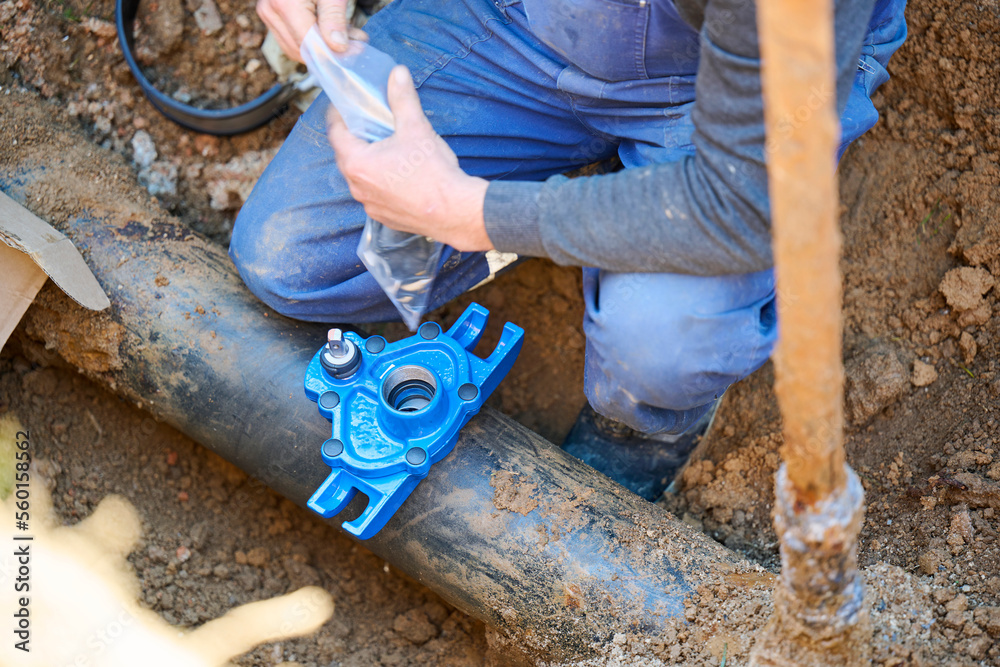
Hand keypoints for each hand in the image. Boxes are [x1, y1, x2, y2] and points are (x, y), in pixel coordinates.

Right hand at [257, 0, 367, 61]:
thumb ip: (334, 17)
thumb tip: (338, 46)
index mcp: (284, 4)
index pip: (309, 43)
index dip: (333, 51)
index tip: (357, 48)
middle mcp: (270, 11)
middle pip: (301, 49)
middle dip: (330, 50)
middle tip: (356, 40)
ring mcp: (268, 15)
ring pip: (295, 49)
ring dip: (322, 48)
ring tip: (346, 33)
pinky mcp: (271, 17)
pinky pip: (291, 40)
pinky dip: (312, 41)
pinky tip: (330, 30)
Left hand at [328, 66, 493, 252]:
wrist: (455, 212)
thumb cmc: (433, 173)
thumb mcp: (416, 128)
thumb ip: (402, 98)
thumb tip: (397, 73)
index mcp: (357, 163)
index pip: (335, 132)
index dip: (339, 114)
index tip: (345, 104)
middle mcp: (357, 187)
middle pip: (346, 155)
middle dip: (355, 137)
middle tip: (368, 122)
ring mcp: (370, 204)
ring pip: (361, 176)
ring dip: (368, 161)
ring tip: (385, 147)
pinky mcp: (384, 216)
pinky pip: (374, 194)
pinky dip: (380, 181)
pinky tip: (398, 173)